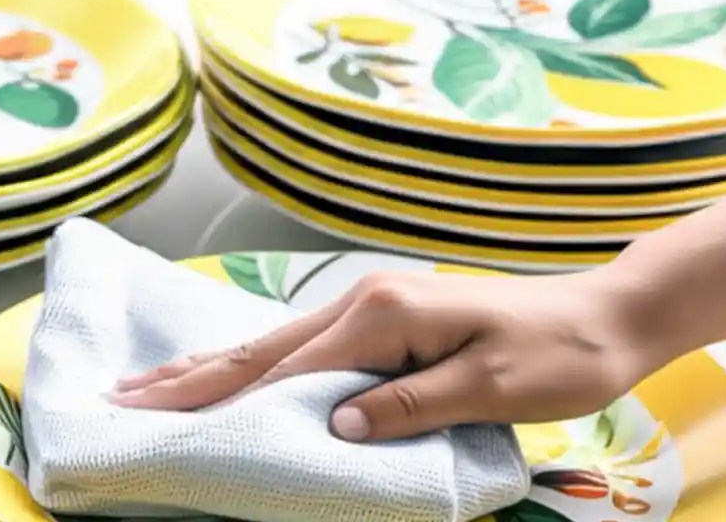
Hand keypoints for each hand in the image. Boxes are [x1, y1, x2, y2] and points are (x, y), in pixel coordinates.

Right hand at [111, 267, 663, 441]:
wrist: (602, 315)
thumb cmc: (556, 354)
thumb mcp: (490, 387)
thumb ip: (407, 405)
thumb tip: (331, 425)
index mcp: (381, 314)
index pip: (285, 368)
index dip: (220, 397)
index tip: (159, 414)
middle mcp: (361, 301)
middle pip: (260, 347)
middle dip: (190, 376)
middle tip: (123, 394)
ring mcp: (366, 305)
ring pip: (271, 343)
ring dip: (211, 366)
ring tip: (152, 382)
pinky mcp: (377, 318)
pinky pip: (297, 347)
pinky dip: (251, 363)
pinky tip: (226, 370)